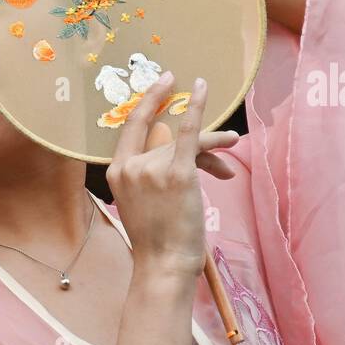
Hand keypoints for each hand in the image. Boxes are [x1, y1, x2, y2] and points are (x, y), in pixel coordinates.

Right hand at [105, 73, 238, 276]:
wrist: (164, 263)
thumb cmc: (159, 237)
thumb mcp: (143, 200)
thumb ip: (154, 171)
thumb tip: (190, 148)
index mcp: (116, 171)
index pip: (131, 126)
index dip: (148, 100)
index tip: (163, 81)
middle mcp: (130, 166)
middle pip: (167, 136)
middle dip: (196, 142)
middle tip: (220, 136)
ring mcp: (152, 168)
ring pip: (187, 142)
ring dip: (212, 148)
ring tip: (228, 160)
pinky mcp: (177, 173)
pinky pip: (189, 132)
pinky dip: (196, 107)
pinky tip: (201, 88)